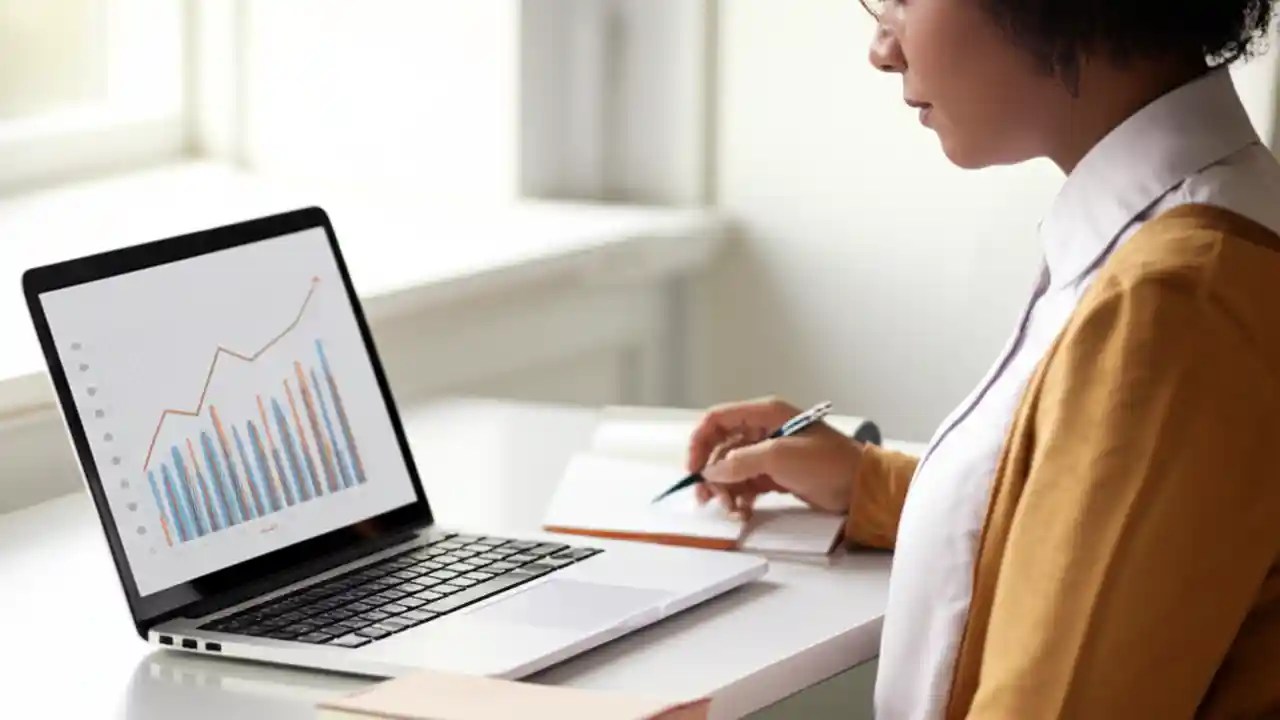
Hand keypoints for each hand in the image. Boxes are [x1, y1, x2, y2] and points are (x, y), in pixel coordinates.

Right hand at [686, 397, 862, 518]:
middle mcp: (763, 430)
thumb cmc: (827, 463)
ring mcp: (770, 454)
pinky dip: (741, 498)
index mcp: (765, 414)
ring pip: (732, 469)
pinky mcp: (777, 476)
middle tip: (708, 499)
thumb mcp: (780, 457)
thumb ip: (741, 461)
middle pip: (722, 447)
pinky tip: (743, 512)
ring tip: (731, 510)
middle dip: (712, 473)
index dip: (700, 442)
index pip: (718, 419)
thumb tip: (711, 472)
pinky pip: (747, 484)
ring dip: (725, 489)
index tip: (694, 470)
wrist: (862, 488)